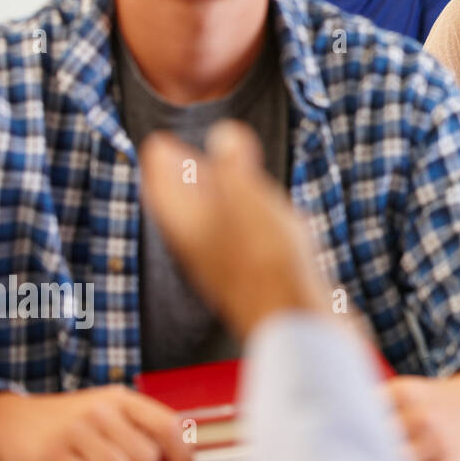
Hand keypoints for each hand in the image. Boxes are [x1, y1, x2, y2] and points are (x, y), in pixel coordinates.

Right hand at [0, 386, 193, 460]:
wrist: (11, 421)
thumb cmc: (66, 422)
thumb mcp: (106, 412)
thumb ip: (139, 428)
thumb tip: (177, 459)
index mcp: (121, 399)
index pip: (168, 425)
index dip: (183, 455)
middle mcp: (101, 411)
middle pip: (147, 456)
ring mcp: (76, 432)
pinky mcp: (52, 456)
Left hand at [139, 120, 330, 339]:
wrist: (301, 326)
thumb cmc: (273, 266)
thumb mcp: (252, 203)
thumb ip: (235, 168)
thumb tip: (224, 135)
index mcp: (191, 228)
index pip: (163, 189)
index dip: (160, 162)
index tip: (158, 141)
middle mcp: (203, 249)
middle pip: (182, 207)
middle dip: (180, 178)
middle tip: (178, 155)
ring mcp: (229, 266)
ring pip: (208, 223)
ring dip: (208, 197)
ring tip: (216, 177)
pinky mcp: (256, 277)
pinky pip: (235, 238)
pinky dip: (235, 217)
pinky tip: (257, 216)